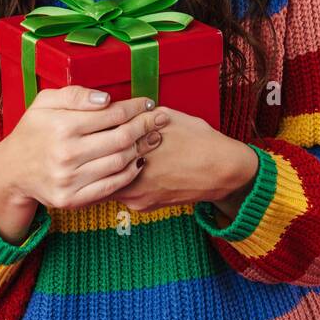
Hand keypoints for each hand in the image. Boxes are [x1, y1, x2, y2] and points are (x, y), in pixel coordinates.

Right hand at [0, 86, 166, 219]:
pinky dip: (129, 174)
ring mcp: (69, 179)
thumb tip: (106, 99)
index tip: (148, 103)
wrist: (12, 170)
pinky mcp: (72, 199)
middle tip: (159, 119)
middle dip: (145, 127)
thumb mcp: (45, 102)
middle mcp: (66, 154)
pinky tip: (137, 162)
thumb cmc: (33, 131)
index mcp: (62, 126)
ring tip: (152, 138)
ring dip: (141, 149)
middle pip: (121, 139)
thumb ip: (75, 95)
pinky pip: (111, 186)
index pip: (112, 114)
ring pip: (120, 162)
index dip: (135, 108)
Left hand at [106, 106, 258, 214]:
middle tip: (98, 144)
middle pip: (99, 168)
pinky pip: (124, 193)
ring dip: (110, 170)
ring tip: (119, 156)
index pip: (100, 145)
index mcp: (135, 152)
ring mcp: (136, 197)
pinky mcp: (144, 207)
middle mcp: (131, 179)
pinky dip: (124, 181)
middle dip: (98, 156)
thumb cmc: (199, 141)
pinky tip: (136, 168)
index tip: (95, 130)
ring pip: (109, 182)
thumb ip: (138, 117)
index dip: (95, 136)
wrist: (223, 172)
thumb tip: (118, 111)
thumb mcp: (168, 117)